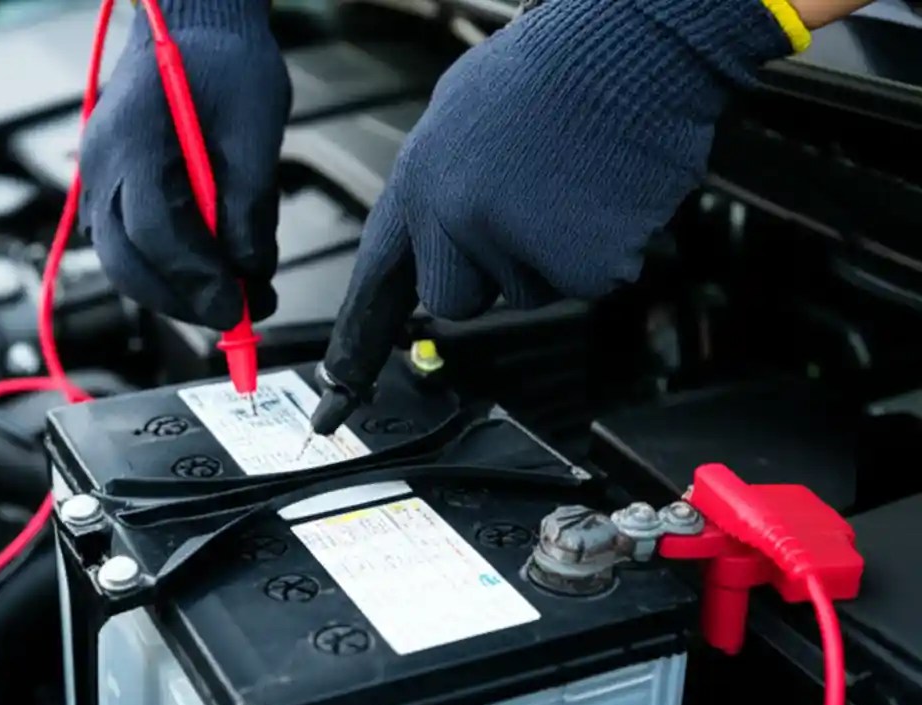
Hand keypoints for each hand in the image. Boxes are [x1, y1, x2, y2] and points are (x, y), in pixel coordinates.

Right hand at [80, 1, 291, 330]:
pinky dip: (160, 269)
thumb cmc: (228, 64)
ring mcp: (97, 176)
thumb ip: (251, 206)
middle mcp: (102, 165)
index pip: (156, 232)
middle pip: (128, 260)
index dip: (197, 279)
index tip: (237, 309)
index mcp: (133, 142)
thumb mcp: (257, 129)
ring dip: (172, 292)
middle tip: (238, 317)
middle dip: (183, 300)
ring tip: (230, 299)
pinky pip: (123, 243)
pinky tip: (203, 274)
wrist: (193, 22)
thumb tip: (252, 274)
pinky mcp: (108, 186)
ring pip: (121, 260)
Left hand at [320, 0, 802, 398]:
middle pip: (461, 302)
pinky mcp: (584, 267)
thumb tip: (440, 232)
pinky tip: (605, 191)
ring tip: (571, 177)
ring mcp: (518, 248)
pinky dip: (605, 247)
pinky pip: (590, 282)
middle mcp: (455, 223)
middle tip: (529, 201)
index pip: (378, 284)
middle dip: (492, 270)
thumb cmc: (550, 69)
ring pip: (531, 292)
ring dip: (554, 249)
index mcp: (419, 185)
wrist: (628, 44)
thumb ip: (438, 188)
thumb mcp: (456, 118)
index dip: (357, 347)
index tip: (336, 400)